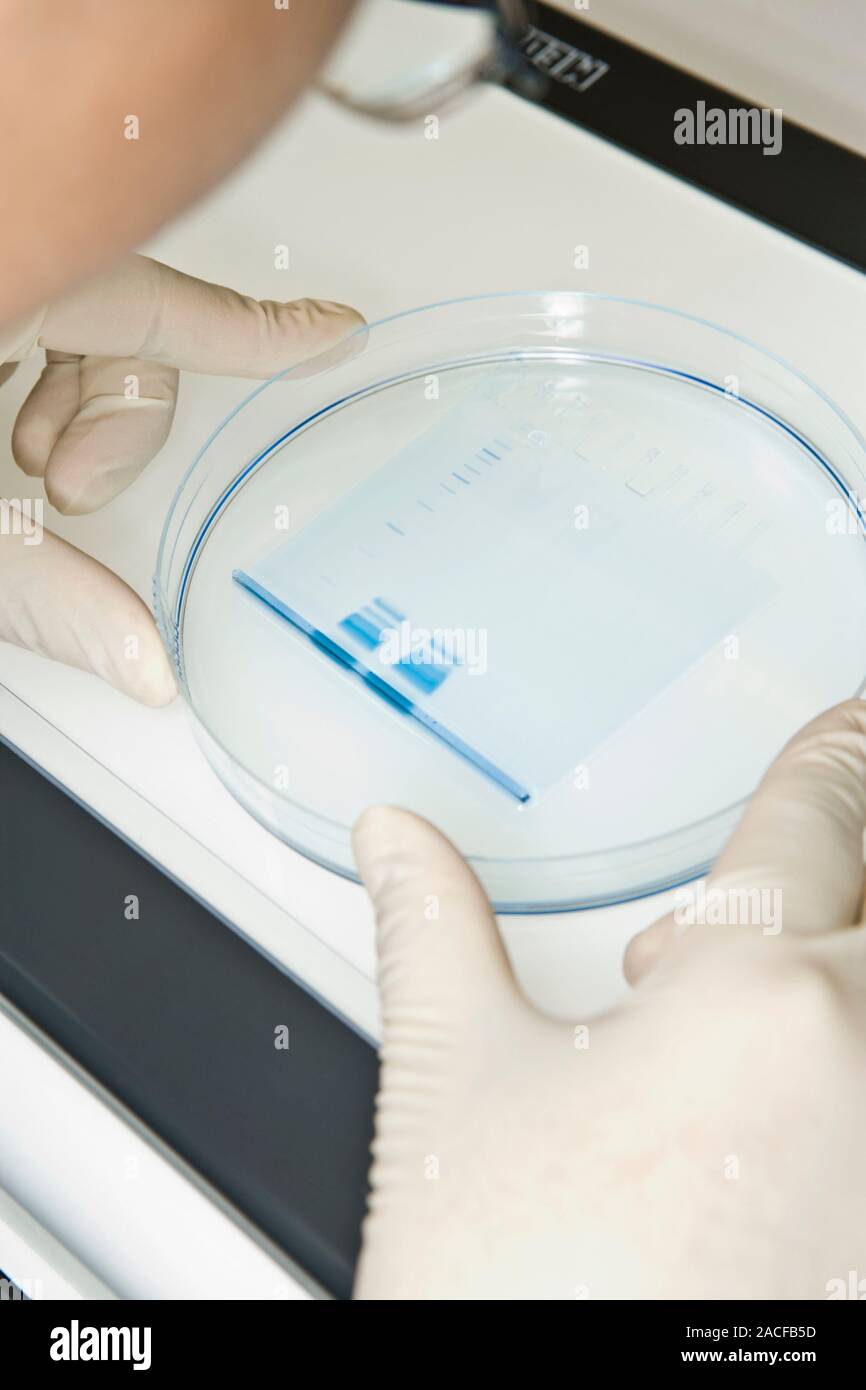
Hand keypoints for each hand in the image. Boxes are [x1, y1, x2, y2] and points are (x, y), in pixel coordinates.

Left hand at [0, 253, 362, 702]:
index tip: (328, 331)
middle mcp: (1, 238)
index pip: (152, 300)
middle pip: (116, 307)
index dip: (254, 330)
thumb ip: (43, 594)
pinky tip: (6, 424)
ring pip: (72, 300)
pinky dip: (33, 359)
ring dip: (66, 392)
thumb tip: (145, 664)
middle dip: (118, 408)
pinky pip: (37, 291)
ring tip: (28, 467)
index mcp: (5, 274)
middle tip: (73, 488)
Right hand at [352, 699, 865, 1298]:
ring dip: (844, 959)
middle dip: (846, 841)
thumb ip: (431, 929)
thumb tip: (394, 840)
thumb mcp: (458, 1088)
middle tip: (806, 837)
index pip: (821, 810)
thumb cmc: (517, 1298)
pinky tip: (785, 1106)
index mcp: (765, 996)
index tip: (848, 722)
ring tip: (758, 995)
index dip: (837, 749)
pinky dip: (848, 1051)